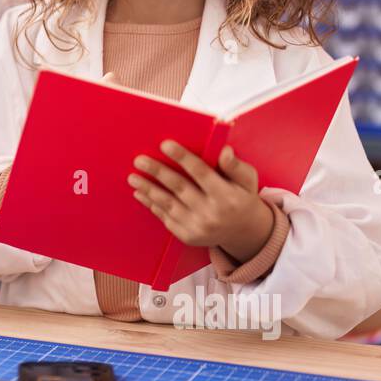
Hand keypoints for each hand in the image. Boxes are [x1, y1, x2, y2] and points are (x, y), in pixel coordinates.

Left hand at [128, 142, 273, 260]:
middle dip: (157, 172)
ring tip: (133, 177)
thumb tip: (224, 151)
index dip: (182, 158)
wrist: (243, 233)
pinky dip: (152, 205)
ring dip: (148, 189)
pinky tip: (141, 193)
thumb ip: (235, 166)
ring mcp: (198, 227)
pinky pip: (166, 218)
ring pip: (168, 204)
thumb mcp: (247, 180)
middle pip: (179, 187)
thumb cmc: (242, 198)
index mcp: (226, 196)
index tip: (165, 144)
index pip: (201, 173)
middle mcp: (211, 213)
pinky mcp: (187, 236)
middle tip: (139, 160)